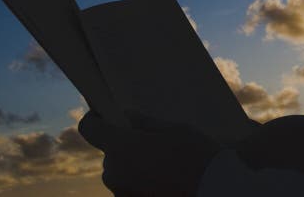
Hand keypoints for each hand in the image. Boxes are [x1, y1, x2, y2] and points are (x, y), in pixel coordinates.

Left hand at [78, 109, 223, 195]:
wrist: (214, 190)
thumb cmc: (197, 156)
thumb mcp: (175, 129)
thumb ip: (146, 123)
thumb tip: (127, 118)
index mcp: (121, 147)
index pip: (89, 129)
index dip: (95, 119)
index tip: (105, 115)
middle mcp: (114, 172)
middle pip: (109, 152)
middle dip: (123, 145)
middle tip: (150, 141)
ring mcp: (121, 192)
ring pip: (119, 172)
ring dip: (132, 165)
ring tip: (162, 163)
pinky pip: (128, 187)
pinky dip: (140, 182)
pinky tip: (163, 178)